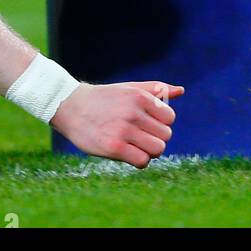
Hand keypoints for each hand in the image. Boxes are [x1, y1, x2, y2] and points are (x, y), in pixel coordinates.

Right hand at [52, 80, 182, 167]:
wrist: (70, 107)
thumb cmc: (103, 98)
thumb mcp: (128, 88)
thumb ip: (154, 89)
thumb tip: (181, 90)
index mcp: (139, 96)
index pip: (170, 117)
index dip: (160, 123)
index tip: (146, 123)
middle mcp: (133, 112)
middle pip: (166, 135)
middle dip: (155, 137)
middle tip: (139, 135)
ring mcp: (124, 130)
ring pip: (157, 149)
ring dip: (148, 150)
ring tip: (135, 145)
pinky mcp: (114, 147)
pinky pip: (143, 161)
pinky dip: (139, 160)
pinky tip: (127, 153)